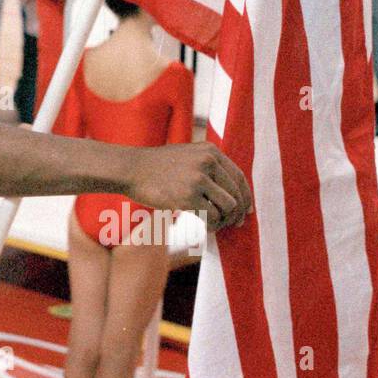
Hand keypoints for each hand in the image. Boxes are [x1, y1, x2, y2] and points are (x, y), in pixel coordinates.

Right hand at [126, 142, 251, 230]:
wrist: (131, 169)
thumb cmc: (157, 166)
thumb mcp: (187, 155)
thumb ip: (209, 167)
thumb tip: (233, 195)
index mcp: (210, 151)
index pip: (239, 177)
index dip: (245, 196)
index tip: (246, 210)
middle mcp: (207, 162)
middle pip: (236, 194)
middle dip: (237, 213)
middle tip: (233, 224)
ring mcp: (198, 179)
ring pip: (228, 207)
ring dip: (223, 220)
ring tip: (214, 224)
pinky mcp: (187, 197)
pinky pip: (212, 217)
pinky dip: (212, 226)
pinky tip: (205, 226)